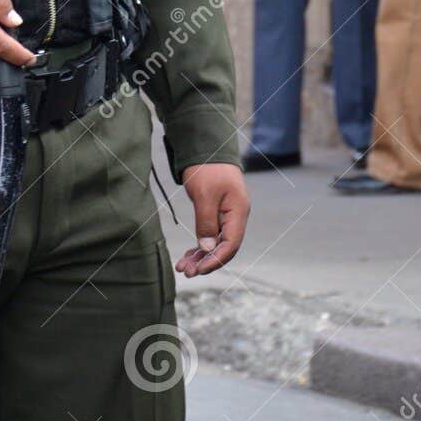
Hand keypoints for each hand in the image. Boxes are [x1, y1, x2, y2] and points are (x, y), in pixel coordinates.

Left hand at [175, 163, 249, 277]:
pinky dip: (199, 246)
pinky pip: (210, 235)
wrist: (206, 148)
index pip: (231, 244)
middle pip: (224, 247)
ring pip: (216, 243)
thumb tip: (206, 248)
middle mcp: (236, 216)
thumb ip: (206, 222)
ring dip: (200, 256)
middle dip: (206, 261)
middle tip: (186, 271)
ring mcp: (227, 215)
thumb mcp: (204, 194)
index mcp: (238, 211)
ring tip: (183, 266)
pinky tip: (188, 255)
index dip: (216, 259)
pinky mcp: (217, 213)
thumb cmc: (207, 168)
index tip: (199, 269)